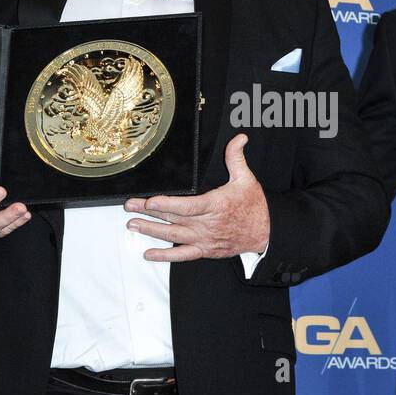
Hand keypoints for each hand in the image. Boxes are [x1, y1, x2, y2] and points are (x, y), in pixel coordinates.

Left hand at [123, 133, 268, 261]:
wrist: (265, 233)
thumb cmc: (254, 206)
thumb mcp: (246, 179)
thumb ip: (236, 157)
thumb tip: (239, 138)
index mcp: (216, 205)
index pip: (187, 206)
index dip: (167, 205)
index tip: (150, 201)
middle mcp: (207, 224)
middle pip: (173, 219)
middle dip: (149, 213)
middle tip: (130, 207)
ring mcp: (204, 239)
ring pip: (173, 236)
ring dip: (151, 231)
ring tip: (133, 225)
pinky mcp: (204, 249)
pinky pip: (182, 255)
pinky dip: (165, 256)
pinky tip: (149, 253)